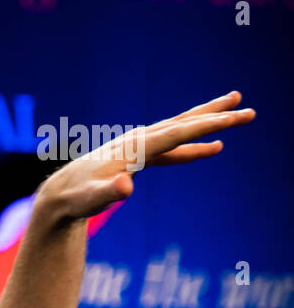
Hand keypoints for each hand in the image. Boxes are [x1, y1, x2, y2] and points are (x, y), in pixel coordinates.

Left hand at [37, 91, 255, 221]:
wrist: (60, 194)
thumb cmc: (76, 199)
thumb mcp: (92, 199)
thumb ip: (109, 193)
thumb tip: (126, 186)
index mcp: (135, 147)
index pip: (178, 133)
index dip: (208, 126)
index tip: (236, 118)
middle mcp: (138, 140)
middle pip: (183, 124)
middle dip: (216, 117)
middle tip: (247, 108)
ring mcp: (138, 147)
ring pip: (180, 130)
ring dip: (208, 123)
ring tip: (236, 111)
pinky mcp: (137, 158)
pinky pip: (173, 149)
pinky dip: (193, 147)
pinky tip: (212, 149)